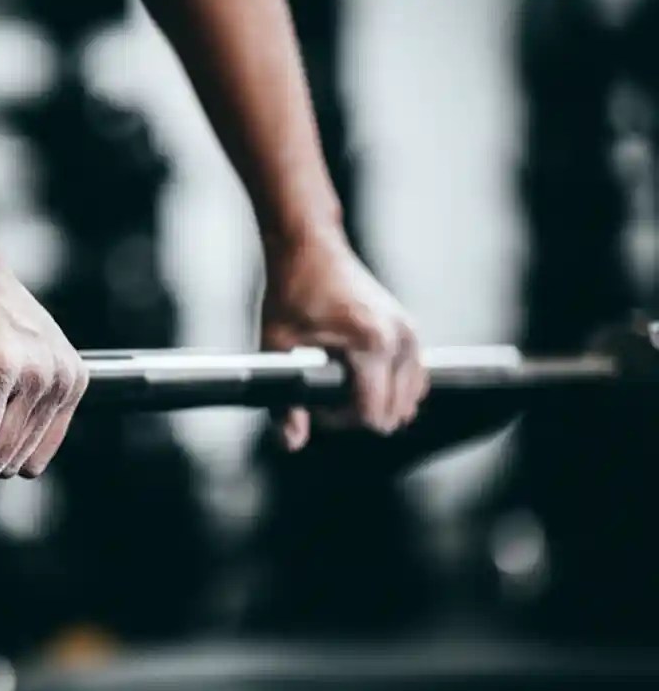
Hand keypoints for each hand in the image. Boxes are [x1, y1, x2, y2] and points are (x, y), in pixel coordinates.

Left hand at [260, 231, 426, 450]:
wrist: (310, 248)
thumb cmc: (293, 290)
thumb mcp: (277, 348)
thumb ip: (285, 402)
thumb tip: (292, 442)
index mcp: (373, 344)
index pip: (375, 415)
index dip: (342, 419)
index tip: (316, 399)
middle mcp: (401, 340)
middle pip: (394, 412)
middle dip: (358, 412)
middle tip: (323, 388)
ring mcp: (411, 335)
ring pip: (409, 399)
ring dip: (375, 400)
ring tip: (339, 378)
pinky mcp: (412, 332)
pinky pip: (414, 379)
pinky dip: (389, 386)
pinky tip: (357, 373)